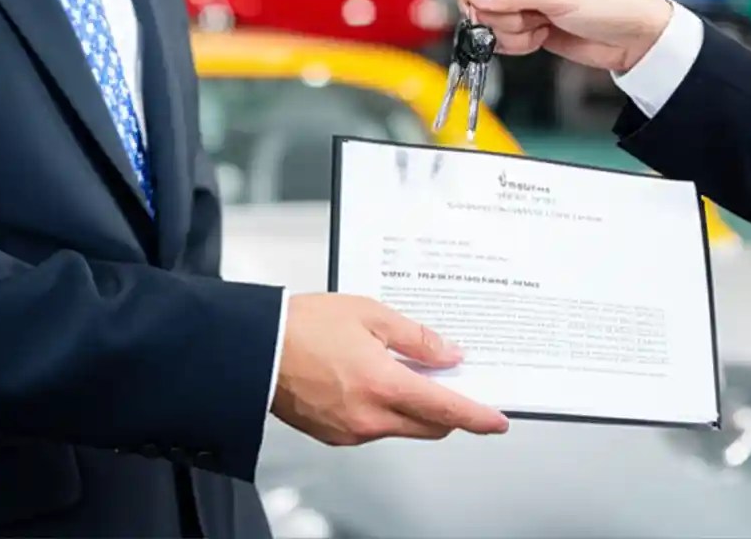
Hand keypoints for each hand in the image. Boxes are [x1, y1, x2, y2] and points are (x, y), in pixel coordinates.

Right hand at [271, 293, 509, 444]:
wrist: (254, 349)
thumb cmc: (302, 327)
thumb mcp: (370, 315)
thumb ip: (417, 338)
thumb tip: (448, 354)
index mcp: (384, 386)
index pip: (446, 410)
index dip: (477, 417)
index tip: (497, 420)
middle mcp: (370, 417)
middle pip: (430, 427)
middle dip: (448, 412)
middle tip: (453, 384)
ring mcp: (351, 431)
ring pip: (402, 427)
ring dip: (413, 408)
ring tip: (402, 371)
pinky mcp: (334, 436)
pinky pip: (374, 428)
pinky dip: (385, 410)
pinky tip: (374, 382)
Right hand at [458, 0, 672, 72]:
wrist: (634, 38)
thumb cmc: (612, 2)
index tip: (473, 0)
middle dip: (499, 11)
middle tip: (526, 15)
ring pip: (490, 17)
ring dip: (511, 29)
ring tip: (541, 25)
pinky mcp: (528, 23)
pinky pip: (502, 36)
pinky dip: (516, 43)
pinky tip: (541, 36)